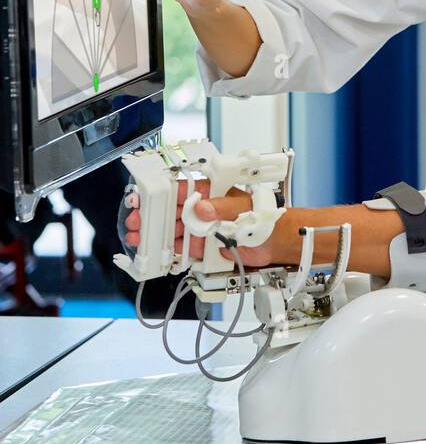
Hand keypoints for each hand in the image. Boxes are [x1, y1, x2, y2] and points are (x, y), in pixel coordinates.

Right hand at [122, 180, 280, 268]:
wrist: (272, 243)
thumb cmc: (260, 215)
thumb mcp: (240, 207)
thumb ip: (222, 207)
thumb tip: (203, 208)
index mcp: (208, 193)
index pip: (179, 190)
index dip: (159, 194)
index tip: (144, 198)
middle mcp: (202, 210)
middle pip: (169, 212)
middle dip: (150, 217)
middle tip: (135, 222)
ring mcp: (200, 229)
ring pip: (171, 231)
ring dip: (154, 235)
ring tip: (139, 239)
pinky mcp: (202, 247)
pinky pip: (181, 249)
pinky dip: (167, 251)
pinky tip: (154, 253)